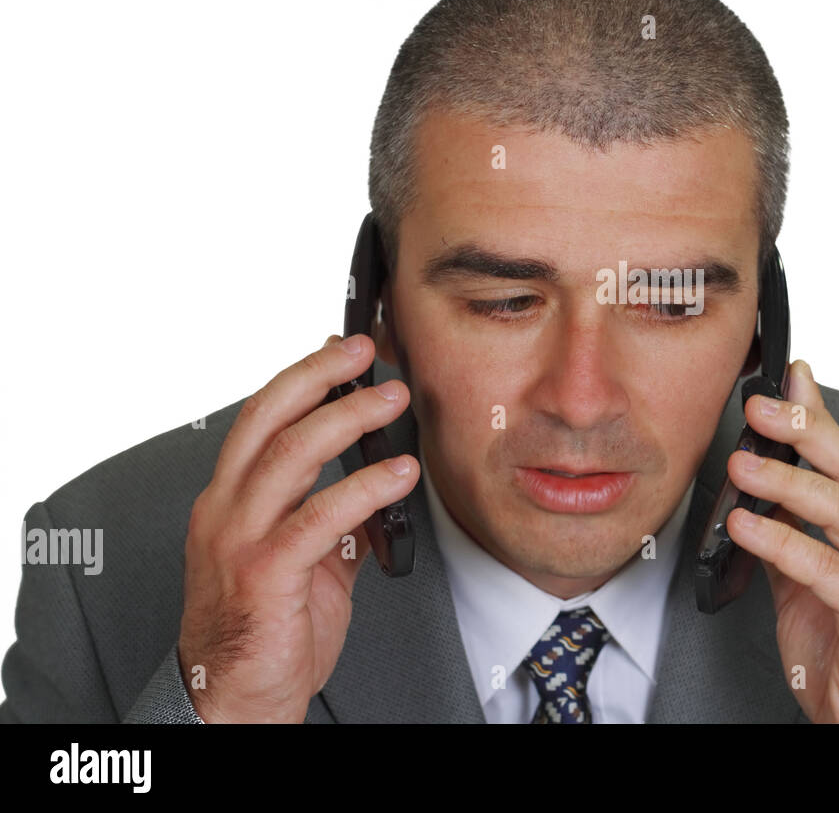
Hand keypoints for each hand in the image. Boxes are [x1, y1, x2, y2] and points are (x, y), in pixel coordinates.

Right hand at [177, 333, 418, 722]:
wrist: (235, 701)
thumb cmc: (267, 630)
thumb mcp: (305, 561)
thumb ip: (333, 519)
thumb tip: (374, 481)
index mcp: (229, 500)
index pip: (260, 418)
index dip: (302, 377)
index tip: (343, 350)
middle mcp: (225, 510)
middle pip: (268, 417)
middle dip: (321, 375)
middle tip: (368, 352)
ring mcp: (239, 540)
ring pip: (292, 455)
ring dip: (350, 418)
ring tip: (394, 400)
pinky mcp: (265, 575)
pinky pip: (320, 517)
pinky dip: (366, 488)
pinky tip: (400, 475)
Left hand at [724, 360, 838, 722]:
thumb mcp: (814, 585)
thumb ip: (795, 535)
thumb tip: (758, 491)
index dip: (822, 417)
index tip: (790, 378)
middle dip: (809, 429)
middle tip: (761, 407)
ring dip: (788, 482)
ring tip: (742, 463)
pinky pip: (828, 567)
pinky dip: (783, 541)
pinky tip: (745, 526)